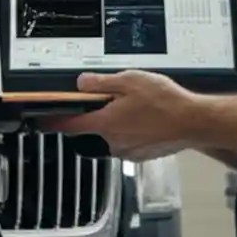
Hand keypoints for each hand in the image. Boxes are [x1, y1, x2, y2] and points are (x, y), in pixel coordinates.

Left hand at [43, 70, 203, 159]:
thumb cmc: (165, 102)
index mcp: (104, 124)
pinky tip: (146, 119)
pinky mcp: (141, 155)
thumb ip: (100, 83)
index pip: (68, 126)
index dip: (53, 122)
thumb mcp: (129, 80)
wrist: (193, 122)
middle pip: (92, 130)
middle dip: (96, 115)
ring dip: (116, 123)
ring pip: (111, 136)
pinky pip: (127, 142)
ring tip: (135, 107)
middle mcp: (112, 142)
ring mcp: (127, 151)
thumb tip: (82, 83)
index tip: (43, 121)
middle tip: (111, 99)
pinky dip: (131, 132)